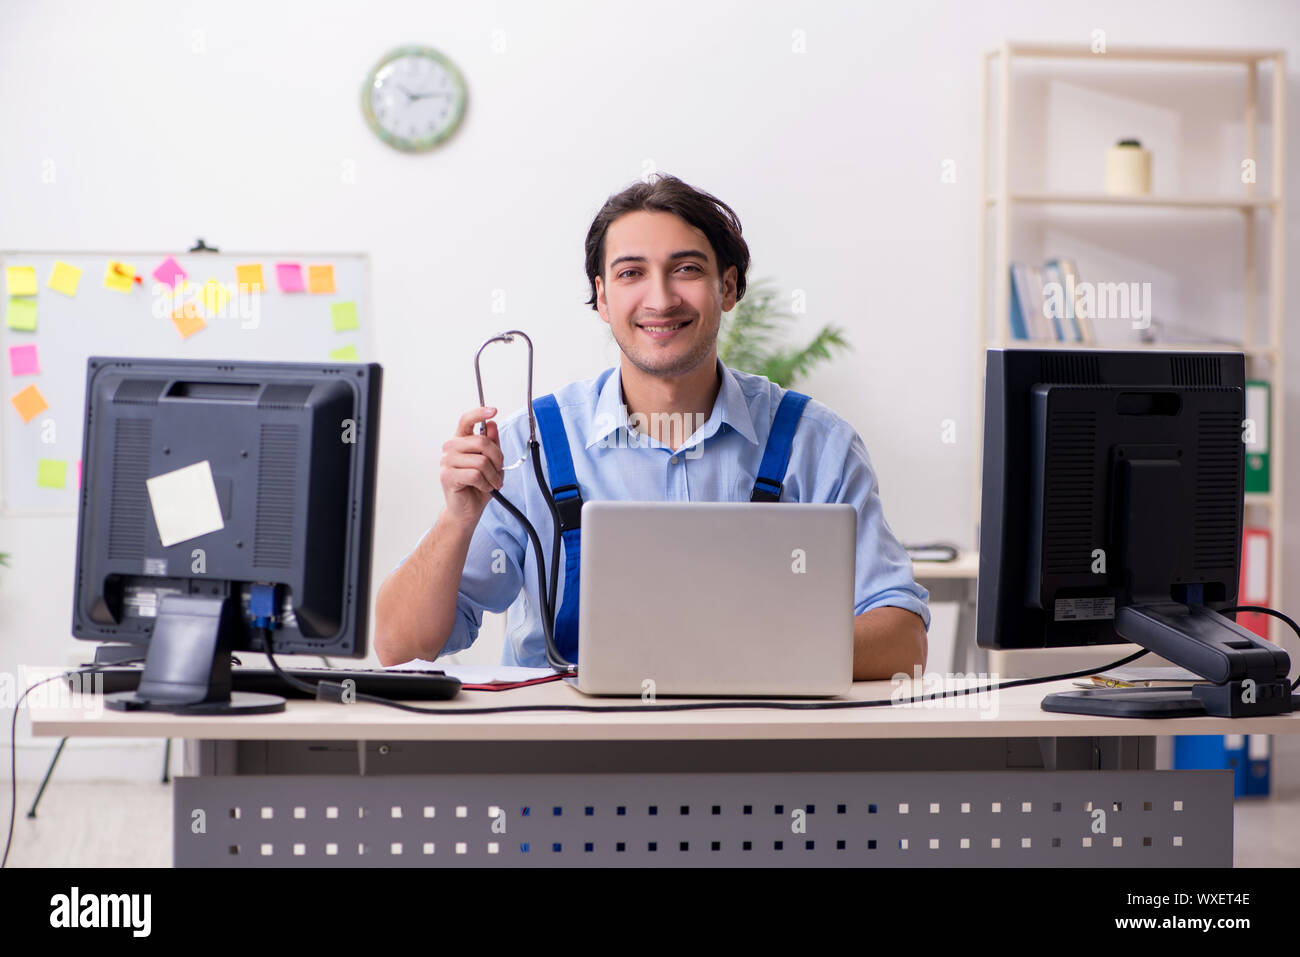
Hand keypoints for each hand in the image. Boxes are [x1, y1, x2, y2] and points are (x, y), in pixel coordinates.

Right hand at [440, 406, 505, 528]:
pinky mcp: (447, 476)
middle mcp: (451, 448)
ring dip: (493, 474)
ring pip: (481, 460)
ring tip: (492, 482)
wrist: (468, 510)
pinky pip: (475, 474)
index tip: (493, 410)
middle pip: (481, 441)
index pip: (466, 420)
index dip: (479, 413)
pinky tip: (484, 488)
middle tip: (499, 470)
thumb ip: (492, 443)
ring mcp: (447, 462)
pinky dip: (485, 483)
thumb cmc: (478, 485)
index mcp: (460, 441)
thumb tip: (492, 424)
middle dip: (497, 457)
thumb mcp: (492, 462)